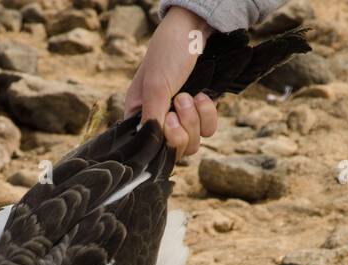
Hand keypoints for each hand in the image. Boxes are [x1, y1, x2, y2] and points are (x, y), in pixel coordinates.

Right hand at [123, 6, 218, 159]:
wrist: (193, 30)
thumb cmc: (167, 54)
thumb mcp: (155, 87)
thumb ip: (151, 119)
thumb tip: (150, 147)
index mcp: (139, 117)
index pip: (148, 149)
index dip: (162, 143)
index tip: (167, 120)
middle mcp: (159, 122)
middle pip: (174, 151)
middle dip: (182, 128)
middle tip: (180, 100)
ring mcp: (181, 119)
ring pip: (192, 144)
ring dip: (194, 120)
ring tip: (191, 95)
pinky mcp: (199, 114)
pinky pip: (208, 131)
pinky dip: (208, 114)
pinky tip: (202, 96)